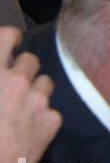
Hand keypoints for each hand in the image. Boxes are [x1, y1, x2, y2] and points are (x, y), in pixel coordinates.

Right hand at [0, 26, 61, 162]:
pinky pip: (50, 109)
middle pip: (30, 59)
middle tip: (9, 84)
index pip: (8, 35)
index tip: (9, 43)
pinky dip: (41, 114)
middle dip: (20, 68)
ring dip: (34, 90)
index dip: (9, 38)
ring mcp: (38, 100)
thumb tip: (0, 71)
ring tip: (18, 106)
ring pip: (45, 82)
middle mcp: (17, 81)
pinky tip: (26, 127)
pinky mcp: (52, 120)